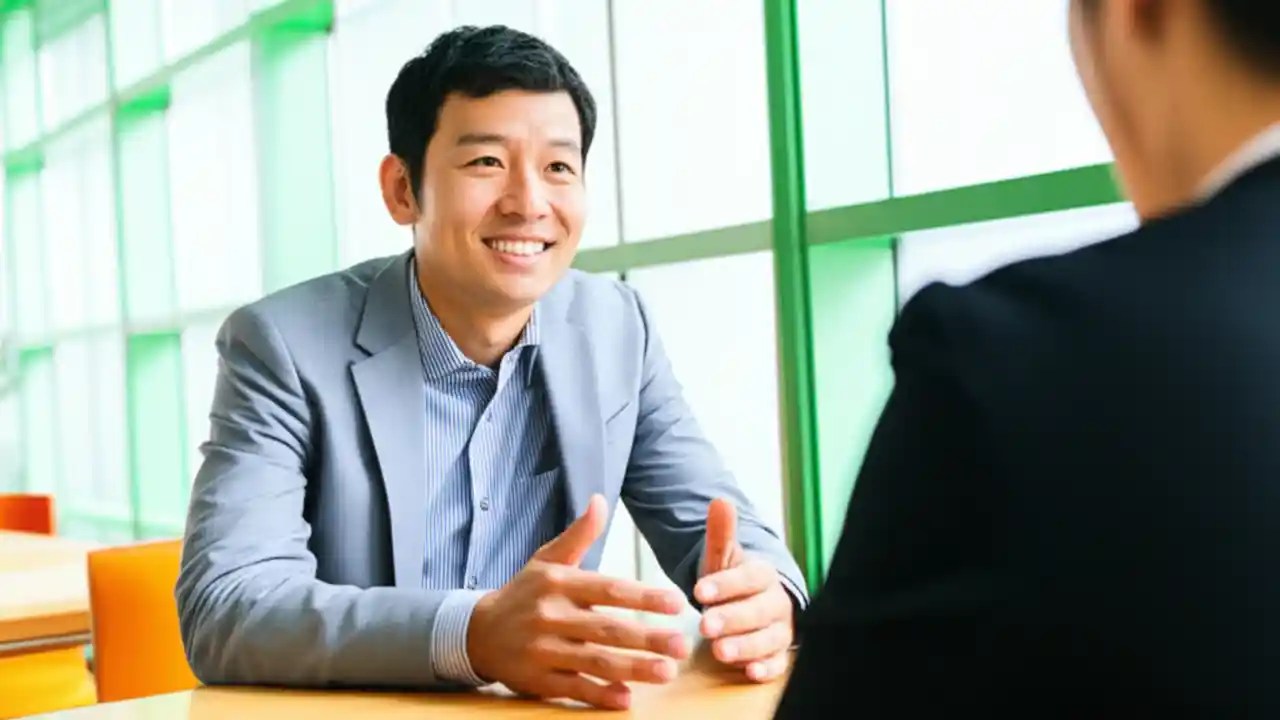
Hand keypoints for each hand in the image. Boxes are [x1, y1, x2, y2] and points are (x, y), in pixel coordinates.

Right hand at [467, 494, 691, 709]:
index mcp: (559, 583)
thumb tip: (600, 500)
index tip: (676, 603)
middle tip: (683, 645)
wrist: (477, 632)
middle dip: (648, 638)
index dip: (644, 596)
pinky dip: (598, 695)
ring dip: (633, 669)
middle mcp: (551, 616)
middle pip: (606, 628)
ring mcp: (543, 650)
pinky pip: (572, 688)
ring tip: (667, 672)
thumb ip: (578, 534)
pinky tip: (625, 699)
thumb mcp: (546, 559)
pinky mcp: (536, 680)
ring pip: (594, 661)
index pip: (608, 589)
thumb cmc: (524, 593)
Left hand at [694, 498, 793, 682]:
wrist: (752, 603)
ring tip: (720, 651)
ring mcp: (779, 629)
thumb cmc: (733, 581)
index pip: (749, 577)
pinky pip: (778, 663)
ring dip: (746, 646)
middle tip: (705, 625)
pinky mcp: (779, 654)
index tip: (699, 591)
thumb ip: (721, 533)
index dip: (726, 584)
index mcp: (762, 575)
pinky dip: (767, 668)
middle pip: (758, 610)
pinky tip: (752, 672)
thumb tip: (720, 500)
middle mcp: (776, 602)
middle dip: (732, 618)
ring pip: (769, 638)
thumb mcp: (722, 558)